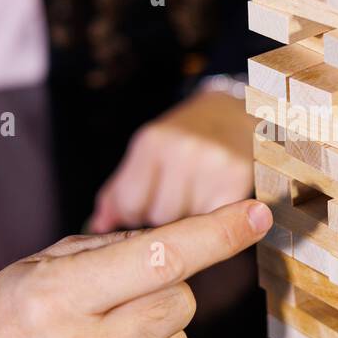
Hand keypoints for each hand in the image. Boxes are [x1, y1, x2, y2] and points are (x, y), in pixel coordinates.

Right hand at [0, 199, 271, 337]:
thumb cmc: (1, 321)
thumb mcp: (42, 266)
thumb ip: (114, 251)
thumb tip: (188, 239)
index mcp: (58, 297)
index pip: (161, 258)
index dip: (217, 233)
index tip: (255, 216)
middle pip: (180, 303)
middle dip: (161, 293)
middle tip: (116, 303)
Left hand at [91, 89, 254, 231]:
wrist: (237, 112)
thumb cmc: (188, 134)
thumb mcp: (149, 150)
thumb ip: (120, 190)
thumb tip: (99, 225)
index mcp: (152, 142)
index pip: (129, 204)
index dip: (134, 215)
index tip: (146, 208)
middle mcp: (182, 150)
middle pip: (159, 216)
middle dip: (164, 217)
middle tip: (178, 197)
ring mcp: (213, 164)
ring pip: (187, 225)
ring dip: (190, 221)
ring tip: (198, 196)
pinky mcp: (238, 179)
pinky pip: (215, 222)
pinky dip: (213, 221)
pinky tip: (215, 202)